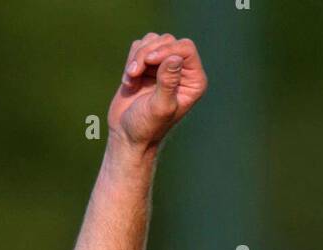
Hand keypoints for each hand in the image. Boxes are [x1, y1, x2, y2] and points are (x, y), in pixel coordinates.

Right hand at [108, 32, 207, 149]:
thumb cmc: (147, 126)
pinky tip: (129, 82)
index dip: (167, 49)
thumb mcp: (159, 107)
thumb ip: (168, 82)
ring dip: (136, 58)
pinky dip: (130, 61)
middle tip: (134, 73)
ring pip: (151, 41)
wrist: (128, 135)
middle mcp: (182, 72)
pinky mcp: (147, 66)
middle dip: (147, 54)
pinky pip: (138, 47)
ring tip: (130, 79)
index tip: (149, 61)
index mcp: (193, 82)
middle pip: (167, 41)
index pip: (186, 48)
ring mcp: (164, 67)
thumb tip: (175, 58)